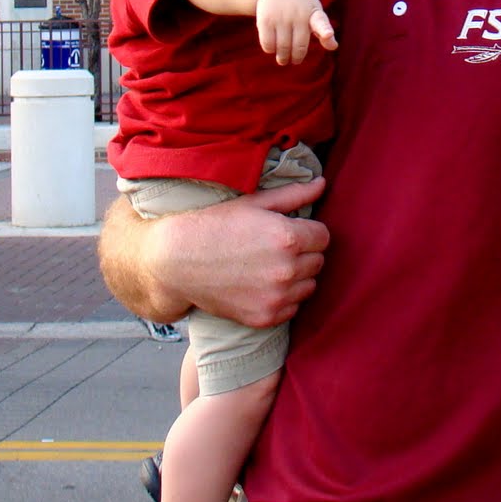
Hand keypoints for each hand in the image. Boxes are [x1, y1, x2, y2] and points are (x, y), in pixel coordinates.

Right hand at [148, 177, 329, 326]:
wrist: (177, 261)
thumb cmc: (215, 225)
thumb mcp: (253, 203)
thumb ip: (293, 194)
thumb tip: (322, 184)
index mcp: (287, 237)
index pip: (324, 237)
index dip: (308, 232)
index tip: (289, 231)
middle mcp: (287, 269)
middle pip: (318, 261)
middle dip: (303, 253)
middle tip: (275, 248)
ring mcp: (276, 297)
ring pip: (309, 286)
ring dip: (296, 277)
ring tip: (268, 266)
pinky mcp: (265, 317)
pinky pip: (292, 308)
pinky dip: (283, 299)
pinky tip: (261, 285)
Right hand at [255, 0, 336, 64]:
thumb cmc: (300, 6)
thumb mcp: (314, 13)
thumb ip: (323, 30)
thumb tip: (334, 46)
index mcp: (313, 13)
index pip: (321, 22)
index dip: (325, 30)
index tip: (328, 34)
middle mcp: (298, 14)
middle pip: (298, 47)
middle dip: (296, 58)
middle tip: (295, 61)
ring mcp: (281, 16)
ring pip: (282, 48)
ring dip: (282, 58)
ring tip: (283, 60)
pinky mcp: (265, 19)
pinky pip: (268, 43)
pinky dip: (270, 50)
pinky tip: (272, 48)